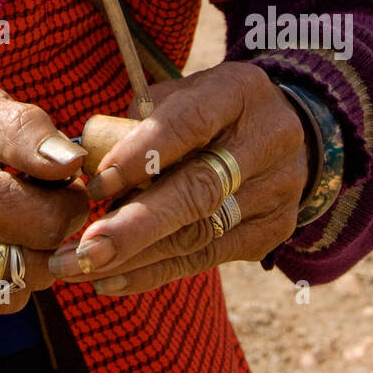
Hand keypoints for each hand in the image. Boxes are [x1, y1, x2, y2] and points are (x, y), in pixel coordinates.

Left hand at [47, 62, 308, 294]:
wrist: (290, 133)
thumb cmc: (211, 109)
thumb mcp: (181, 93)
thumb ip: (141, 121)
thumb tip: (91, 163)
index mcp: (238, 92)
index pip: (191, 124)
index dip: (143, 155)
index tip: (96, 184)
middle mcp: (267, 141)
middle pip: (200, 191)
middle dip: (136, 226)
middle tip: (86, 249)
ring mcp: (276, 192)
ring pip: (200, 234)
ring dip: (135, 257)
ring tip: (82, 267)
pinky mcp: (271, 232)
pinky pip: (206, 258)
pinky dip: (153, 272)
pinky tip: (110, 281)